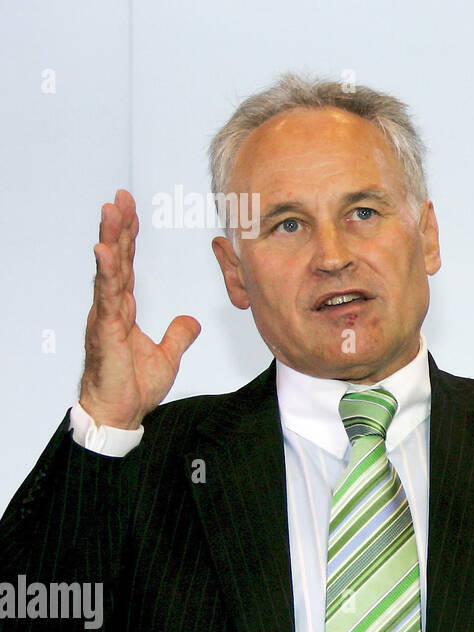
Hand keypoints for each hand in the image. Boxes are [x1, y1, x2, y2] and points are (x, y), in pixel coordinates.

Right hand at [79, 189, 200, 428]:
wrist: (119, 412)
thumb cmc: (132, 387)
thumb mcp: (166, 356)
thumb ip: (178, 335)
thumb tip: (190, 321)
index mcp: (123, 309)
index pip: (127, 266)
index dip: (130, 239)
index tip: (131, 212)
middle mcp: (111, 307)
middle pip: (115, 259)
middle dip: (118, 228)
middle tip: (120, 197)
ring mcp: (106, 316)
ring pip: (109, 270)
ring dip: (111, 239)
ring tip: (111, 211)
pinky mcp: (106, 329)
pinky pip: (107, 294)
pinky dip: (106, 271)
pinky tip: (104, 249)